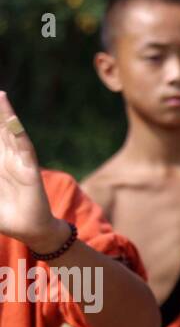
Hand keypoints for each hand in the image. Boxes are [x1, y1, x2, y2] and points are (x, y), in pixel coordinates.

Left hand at [0, 92, 65, 251]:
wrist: (30, 231)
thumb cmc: (7, 217)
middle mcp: (7, 159)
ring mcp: (19, 163)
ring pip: (10, 133)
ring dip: (5, 114)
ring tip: (0, 95)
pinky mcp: (30, 171)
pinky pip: (25, 148)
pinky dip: (19, 133)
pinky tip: (12, 120)